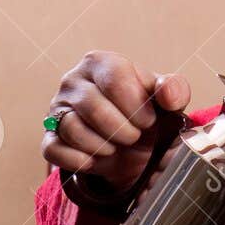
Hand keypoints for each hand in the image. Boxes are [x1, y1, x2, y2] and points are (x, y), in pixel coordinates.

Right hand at [41, 51, 190, 192]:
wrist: (129, 145)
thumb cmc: (145, 113)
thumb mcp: (166, 101)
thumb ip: (174, 91)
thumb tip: (169, 95)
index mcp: (101, 63)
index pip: (115, 77)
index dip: (136, 105)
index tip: (149, 122)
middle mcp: (73, 81)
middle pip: (92, 104)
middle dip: (121, 129)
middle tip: (135, 137)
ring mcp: (57, 109)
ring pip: (72, 128)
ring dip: (102, 145)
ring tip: (116, 147)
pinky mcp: (50, 136)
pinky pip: (54, 149)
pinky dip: (79, 160)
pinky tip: (96, 161)